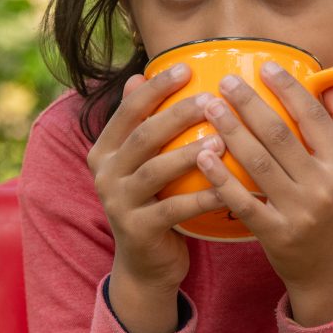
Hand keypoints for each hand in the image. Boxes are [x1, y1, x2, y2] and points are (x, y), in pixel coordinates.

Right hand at [87, 63, 225, 332]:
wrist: (145, 264)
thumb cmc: (154, 201)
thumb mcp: (142, 162)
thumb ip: (140, 124)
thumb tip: (137, 75)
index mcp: (104, 150)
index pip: (128, 110)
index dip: (155, 88)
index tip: (186, 69)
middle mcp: (105, 173)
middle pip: (142, 136)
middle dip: (177, 115)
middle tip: (211, 100)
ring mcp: (118, 203)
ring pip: (156, 171)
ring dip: (190, 154)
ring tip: (223, 140)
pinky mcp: (137, 230)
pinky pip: (174, 209)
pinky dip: (202, 197)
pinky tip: (228, 186)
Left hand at [194, 62, 332, 326]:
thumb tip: (331, 81)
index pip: (314, 118)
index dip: (289, 89)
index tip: (265, 66)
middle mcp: (324, 187)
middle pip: (280, 136)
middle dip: (250, 104)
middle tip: (225, 81)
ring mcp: (299, 213)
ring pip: (257, 164)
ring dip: (230, 131)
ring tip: (209, 107)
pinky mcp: (275, 234)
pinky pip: (242, 200)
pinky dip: (221, 177)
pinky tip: (202, 154)